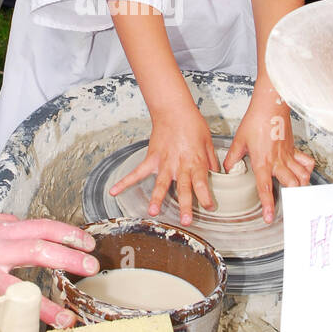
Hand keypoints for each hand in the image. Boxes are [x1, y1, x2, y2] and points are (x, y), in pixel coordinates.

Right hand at [0, 211, 97, 327]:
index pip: (40, 227)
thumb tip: (24, 223)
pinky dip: (10, 323)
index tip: (88, 243)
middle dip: (68, 258)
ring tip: (67, 318)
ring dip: (44, 305)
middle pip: (37, 251)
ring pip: (17, 288)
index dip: (67, 233)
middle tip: (91, 268)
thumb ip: (2, 222)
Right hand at [109, 105, 218, 225]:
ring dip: (156, 198)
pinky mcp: (151, 159)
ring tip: (152, 212)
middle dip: (184, 205)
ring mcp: (164, 163)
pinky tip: (115, 191)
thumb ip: (211, 162)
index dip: (206, 196)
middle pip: (183, 188)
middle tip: (185, 221)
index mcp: (195, 162)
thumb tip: (217, 176)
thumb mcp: (208, 143)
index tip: (209, 207)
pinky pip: (137, 172)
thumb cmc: (192, 124)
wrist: (174, 111)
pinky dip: (125, 182)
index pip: (202, 183)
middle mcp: (179, 165)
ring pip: (161, 184)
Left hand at [225, 88, 313, 222]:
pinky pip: (306, 162)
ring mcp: (288, 155)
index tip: (269, 217)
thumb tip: (228, 169)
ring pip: (302, 176)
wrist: (270, 106)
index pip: (265, 188)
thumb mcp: (239, 141)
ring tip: (298, 193)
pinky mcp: (294, 149)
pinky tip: (303, 173)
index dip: (268, 205)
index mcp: (263, 162)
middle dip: (292, 198)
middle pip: (291, 185)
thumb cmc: (255, 121)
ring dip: (301, 186)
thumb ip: (233, 158)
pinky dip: (307, 170)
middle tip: (290, 206)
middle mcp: (278, 161)